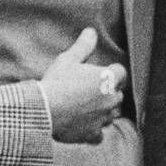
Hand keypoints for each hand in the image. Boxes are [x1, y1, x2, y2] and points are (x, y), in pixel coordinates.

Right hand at [41, 28, 127, 144]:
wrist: (44, 110)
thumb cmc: (57, 82)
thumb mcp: (68, 60)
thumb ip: (83, 46)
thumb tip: (91, 31)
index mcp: (108, 79)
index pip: (121, 72)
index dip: (111, 72)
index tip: (100, 73)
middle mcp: (111, 99)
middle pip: (118, 93)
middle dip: (108, 91)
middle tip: (90, 89)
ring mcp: (104, 118)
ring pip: (111, 114)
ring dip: (104, 110)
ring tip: (87, 106)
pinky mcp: (93, 133)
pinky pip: (99, 133)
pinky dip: (94, 130)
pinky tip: (84, 126)